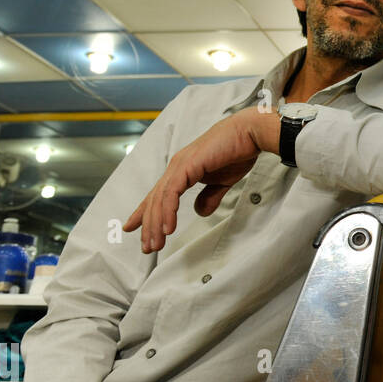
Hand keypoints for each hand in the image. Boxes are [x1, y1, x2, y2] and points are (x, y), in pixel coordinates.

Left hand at [124, 108, 274, 252]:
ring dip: (156, 224)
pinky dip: (168, 211)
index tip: (133, 228)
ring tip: (156, 244)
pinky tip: (168, 228)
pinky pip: (172, 193)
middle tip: (147, 247)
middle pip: (154, 200)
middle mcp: (176, 167)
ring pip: (160, 200)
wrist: (250, 133)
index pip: (158, 195)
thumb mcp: (222, 181)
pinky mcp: (188, 166)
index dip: (144, 212)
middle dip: (148, 225)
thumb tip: (199, 212)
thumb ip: (209, 197)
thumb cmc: (238, 152)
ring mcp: (180, 165)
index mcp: (182, 169)